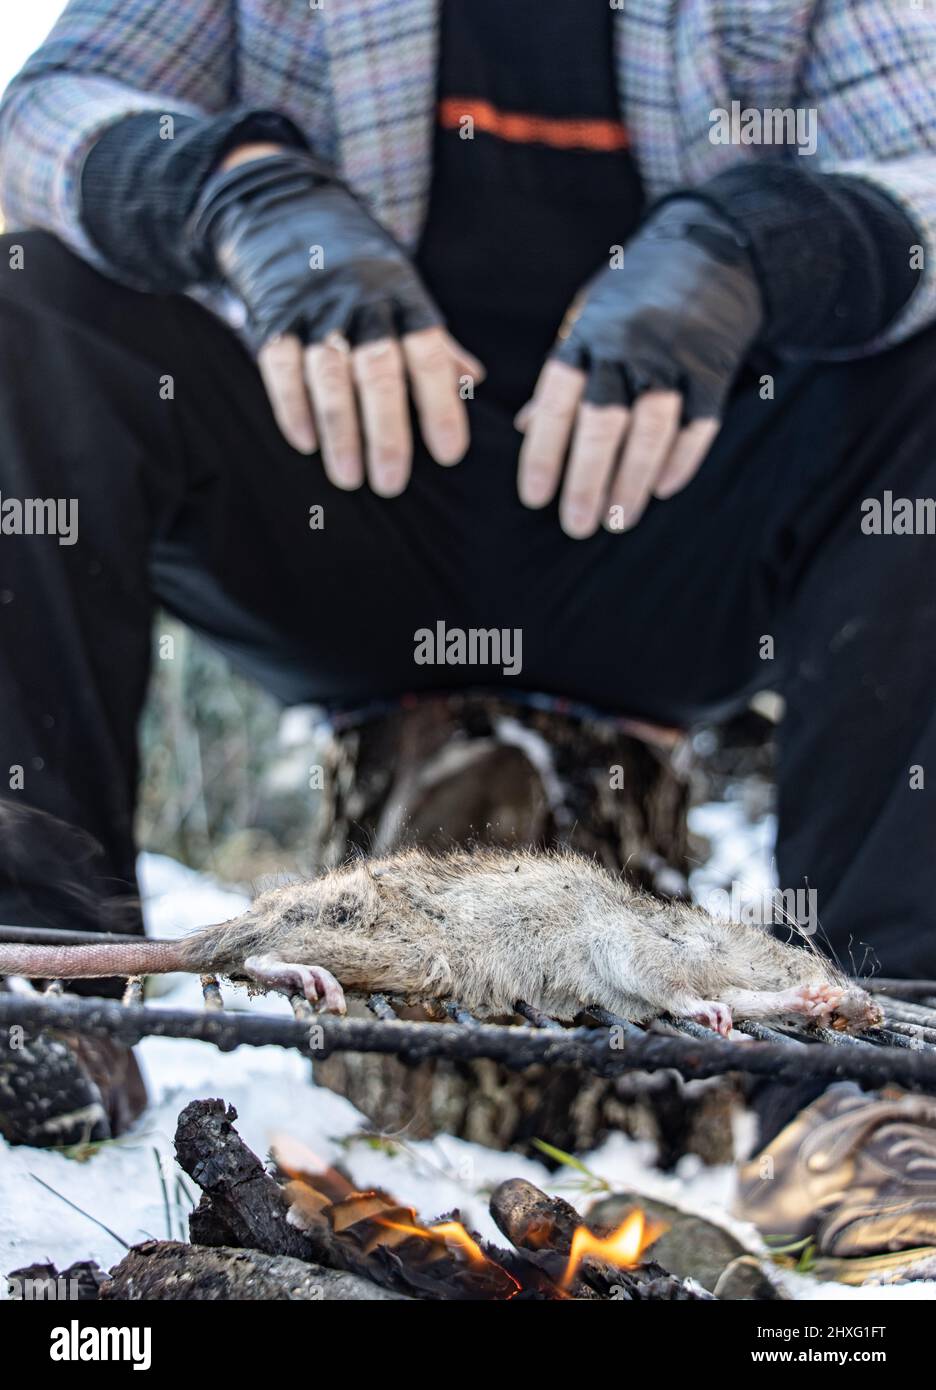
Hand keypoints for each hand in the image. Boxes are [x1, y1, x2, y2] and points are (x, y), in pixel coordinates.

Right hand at [192, 147, 483, 494]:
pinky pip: (281, 365)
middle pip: (379, 372)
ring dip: (340, 431)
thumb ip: (436, 342)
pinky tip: (305, 443)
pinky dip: (292, 406)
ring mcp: (315, 309)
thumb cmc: (360, 270)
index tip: (450, 454)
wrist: (285, 211)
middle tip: (391, 484)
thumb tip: (475, 381)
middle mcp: (363, 305)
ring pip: (330, 375)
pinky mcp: (273, 316)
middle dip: (387, 432)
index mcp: (405, 301)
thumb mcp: (405, 293)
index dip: (441, 407)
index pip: (431, 358)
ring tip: (348, 478)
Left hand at [516, 198, 762, 537]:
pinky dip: (681, 459)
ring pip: (650, 430)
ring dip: (632, 481)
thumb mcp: (587, 320)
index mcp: (586, 335)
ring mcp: (673, 355)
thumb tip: (528, 430)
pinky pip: (699, 423)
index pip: (556, 402)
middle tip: (575, 525)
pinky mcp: (714, 364)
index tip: (534, 498)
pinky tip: (662, 489)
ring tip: (617, 520)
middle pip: (602, 423)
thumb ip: (562, 376)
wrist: (709, 246)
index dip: (544, 453)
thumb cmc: (634, 294)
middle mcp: (627, 345)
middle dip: (586, 480)